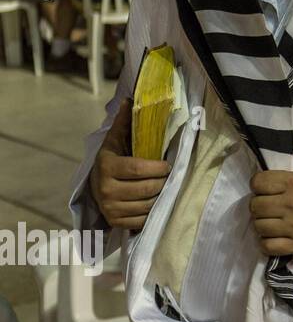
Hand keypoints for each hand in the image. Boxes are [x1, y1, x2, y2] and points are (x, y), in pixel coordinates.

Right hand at [90, 99, 170, 229]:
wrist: (95, 184)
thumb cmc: (113, 159)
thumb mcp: (116, 140)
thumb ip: (124, 121)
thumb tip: (129, 99)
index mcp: (106, 167)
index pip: (139, 169)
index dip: (158, 167)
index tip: (167, 165)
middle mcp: (105, 190)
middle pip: (147, 188)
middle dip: (163, 182)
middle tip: (169, 176)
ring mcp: (109, 208)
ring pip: (148, 205)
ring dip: (161, 197)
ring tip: (163, 188)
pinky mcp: (115, 222)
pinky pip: (142, 220)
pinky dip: (153, 212)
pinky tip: (154, 202)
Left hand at [249, 155, 292, 256]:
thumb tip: (277, 159)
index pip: (258, 183)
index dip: (258, 183)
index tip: (265, 187)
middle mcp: (291, 205)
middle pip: (256, 206)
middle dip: (259, 203)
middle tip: (269, 204)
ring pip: (259, 226)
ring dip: (263, 222)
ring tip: (272, 220)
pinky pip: (268, 246)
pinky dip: (267, 241)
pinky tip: (275, 236)